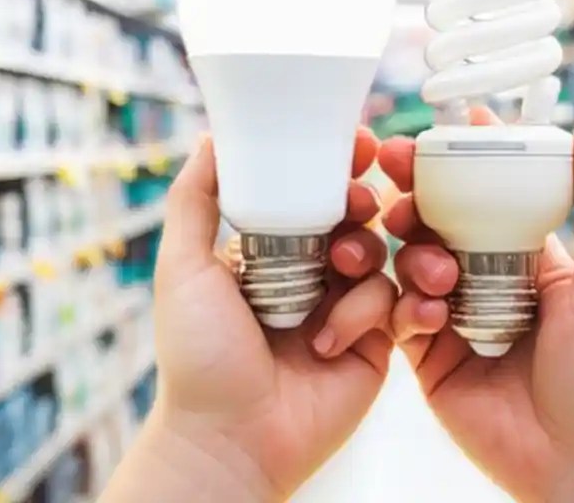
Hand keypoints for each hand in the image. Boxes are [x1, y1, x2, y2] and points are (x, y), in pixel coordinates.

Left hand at [103, 130, 395, 501]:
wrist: (229, 438)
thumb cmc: (199, 356)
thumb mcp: (182, 267)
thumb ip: (196, 200)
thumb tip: (213, 136)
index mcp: (268, 252)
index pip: (308, 194)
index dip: (333, 165)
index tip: (352, 141)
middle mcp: (309, 275)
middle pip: (354, 217)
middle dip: (361, 201)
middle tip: (356, 201)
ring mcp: (343, 309)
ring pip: (378, 255)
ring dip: (364, 253)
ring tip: (339, 270)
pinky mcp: (372, 345)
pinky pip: (391, 306)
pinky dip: (368, 313)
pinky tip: (334, 339)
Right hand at [379, 110, 573, 502]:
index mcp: (533, 256)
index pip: (493, 193)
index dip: (466, 157)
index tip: (443, 125)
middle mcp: (490, 281)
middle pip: (441, 220)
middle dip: (416, 192)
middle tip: (394, 170)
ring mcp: (457, 318)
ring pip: (414, 262)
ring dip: (416, 251)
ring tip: (438, 270)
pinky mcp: (431, 358)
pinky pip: (402, 317)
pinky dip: (409, 307)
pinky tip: (433, 317)